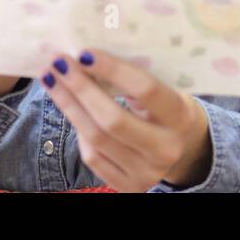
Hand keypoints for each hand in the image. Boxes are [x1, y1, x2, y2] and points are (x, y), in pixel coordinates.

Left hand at [40, 49, 211, 191]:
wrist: (185, 149)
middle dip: (80, 89)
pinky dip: (79, 131)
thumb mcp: (168, 90)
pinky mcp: (128, 186)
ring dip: (69, 106)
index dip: (112, 70)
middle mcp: (165, 148)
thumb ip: (138, 78)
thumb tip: (91, 56)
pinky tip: (72, 110)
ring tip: (53, 81)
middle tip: (58, 64)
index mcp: (180, 117)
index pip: (145, 90)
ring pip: (96, 139)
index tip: (84, 52)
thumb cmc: (169, 108)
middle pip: (113, 120)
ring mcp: (146, 172)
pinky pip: (92, 157)